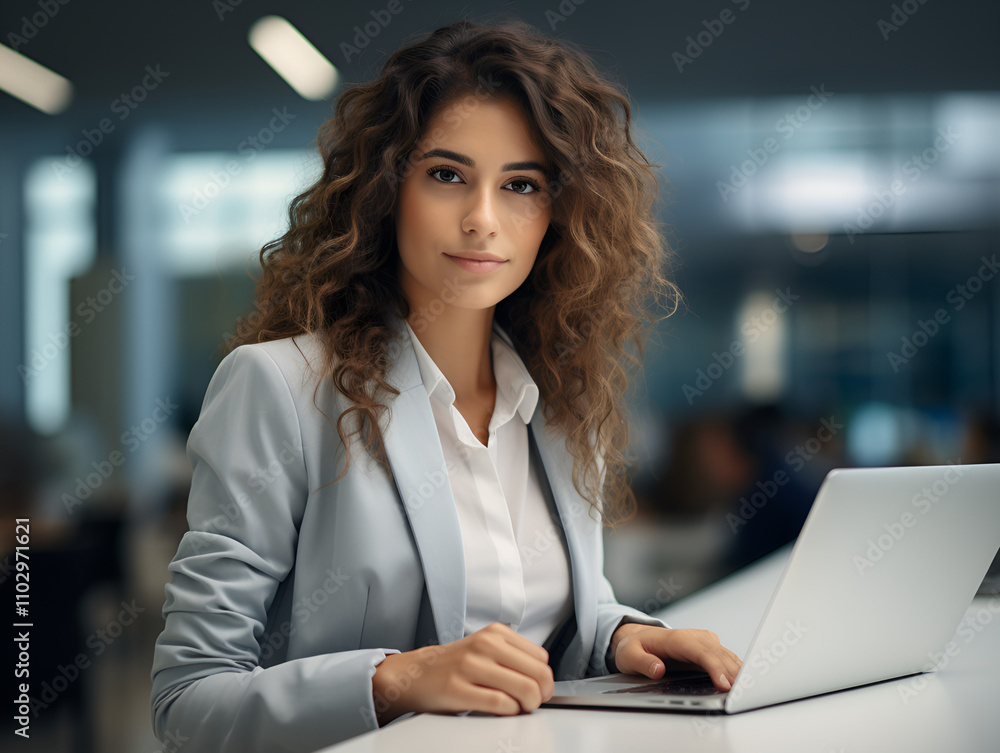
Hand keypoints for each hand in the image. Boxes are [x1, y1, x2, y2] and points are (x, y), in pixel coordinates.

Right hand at [371, 622, 553, 724]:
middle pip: (538, 674)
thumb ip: (513, 655)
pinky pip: (501, 703)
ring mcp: (470, 666)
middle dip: (542, 695)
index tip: (538, 689)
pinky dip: (509, 712)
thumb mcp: (486, 647)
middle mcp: (484, 645)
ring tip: (519, 708)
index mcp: (495, 633)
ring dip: (528, 705)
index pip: (541, 658)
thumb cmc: (456, 665)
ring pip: (524, 688)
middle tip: (533, 703)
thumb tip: (544, 679)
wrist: (416, 674)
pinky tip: (502, 710)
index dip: (544, 679)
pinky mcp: (458, 689)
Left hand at [610, 623, 741, 691]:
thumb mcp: (628, 655)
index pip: (701, 653)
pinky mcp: (709, 648)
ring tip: (749, 691)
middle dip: (733, 673)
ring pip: (727, 656)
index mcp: (677, 638)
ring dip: (739, 672)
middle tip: (744, 694)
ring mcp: (704, 641)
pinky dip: (737, 670)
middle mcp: (694, 637)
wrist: (636, 637)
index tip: (724, 684)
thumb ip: (642, 663)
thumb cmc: (633, 646)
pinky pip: (727, 659)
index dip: (715, 668)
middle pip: (719, 655)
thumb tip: (657, 670)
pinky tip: (744, 682)